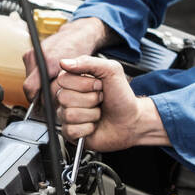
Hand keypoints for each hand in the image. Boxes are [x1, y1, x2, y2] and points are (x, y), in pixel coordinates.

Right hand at [23, 17, 111, 104]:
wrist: (76, 35)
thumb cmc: (78, 51)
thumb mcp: (74, 73)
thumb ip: (59, 88)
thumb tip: (48, 103)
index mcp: (47, 62)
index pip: (30, 89)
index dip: (36, 100)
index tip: (44, 105)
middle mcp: (36, 57)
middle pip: (29, 86)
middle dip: (39, 93)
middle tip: (51, 95)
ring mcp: (31, 54)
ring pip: (29, 80)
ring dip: (39, 85)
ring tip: (52, 83)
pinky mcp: (29, 54)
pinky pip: (30, 72)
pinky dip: (38, 77)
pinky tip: (49, 75)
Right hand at [52, 54, 168, 151]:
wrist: (131, 120)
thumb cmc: (121, 96)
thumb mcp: (111, 70)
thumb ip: (88, 62)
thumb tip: (64, 63)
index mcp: (73, 80)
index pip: (63, 79)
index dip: (85, 84)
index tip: (99, 85)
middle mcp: (67, 97)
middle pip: (64, 97)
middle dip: (90, 99)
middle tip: (100, 100)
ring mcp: (67, 115)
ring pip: (69, 115)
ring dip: (91, 114)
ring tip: (98, 112)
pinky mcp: (70, 132)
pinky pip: (71, 130)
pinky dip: (88, 128)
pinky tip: (94, 124)